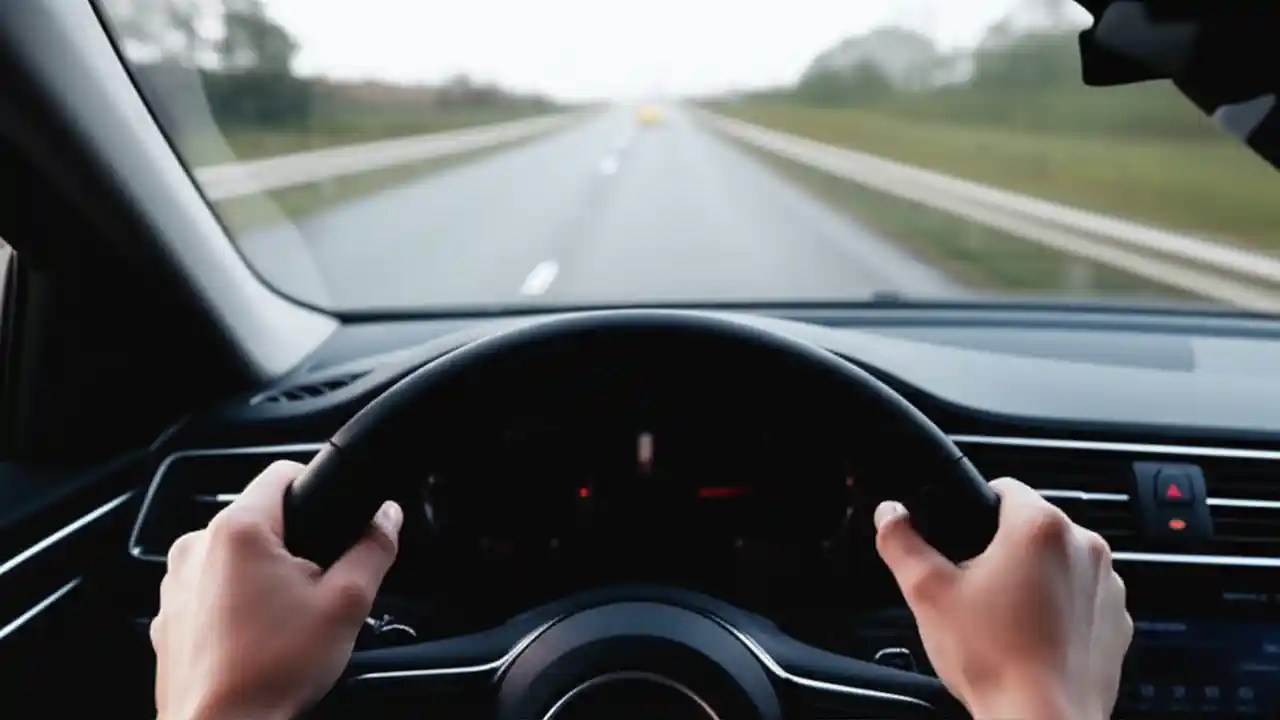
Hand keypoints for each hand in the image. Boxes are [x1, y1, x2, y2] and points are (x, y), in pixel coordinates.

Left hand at [151, 460, 402, 719]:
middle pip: (259, 518)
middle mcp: (196, 548)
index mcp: (238, 531)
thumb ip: (373, 548)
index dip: (317, 488)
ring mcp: (176, 583)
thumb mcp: (347, 603)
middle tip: (317, 587)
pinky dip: (235, 603)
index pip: (282, 473)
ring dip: (262, 574)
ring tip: (286, 619)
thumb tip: (387, 517)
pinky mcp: (168, 616)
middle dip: (293, 544)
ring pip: (234, 556)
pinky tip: (258, 637)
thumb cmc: (272, 672)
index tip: (333, 519)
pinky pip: (211, 589)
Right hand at [874, 477, 1131, 719]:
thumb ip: (901, 542)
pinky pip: (1082, 598)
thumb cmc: (993, 659)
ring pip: (1058, 562)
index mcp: (1040, 526)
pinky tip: (1032, 637)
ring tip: (1004, 618)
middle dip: (1003, 550)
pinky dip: (1060, 609)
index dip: (974, 511)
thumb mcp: (928, 592)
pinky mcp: (1117, 620)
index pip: (1003, 488)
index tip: (962, 542)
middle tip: (976, 590)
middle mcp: (1085, 546)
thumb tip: (889, 514)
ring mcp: (1107, 585)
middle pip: (1031, 527)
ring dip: (1034, 577)